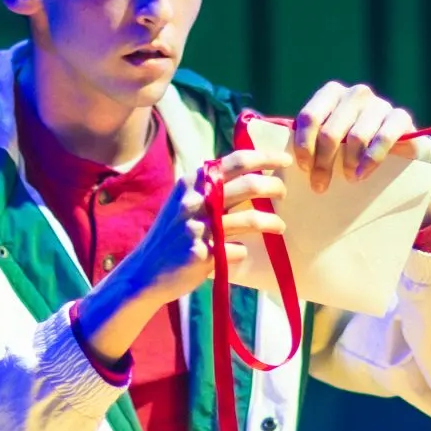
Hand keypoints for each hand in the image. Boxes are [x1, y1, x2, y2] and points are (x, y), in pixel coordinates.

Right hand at [76, 148, 291, 365]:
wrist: (145, 272)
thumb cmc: (171, 235)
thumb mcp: (183, 202)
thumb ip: (210, 188)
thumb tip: (249, 175)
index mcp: (192, 182)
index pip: (237, 161)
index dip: (265, 157)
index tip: (285, 159)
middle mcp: (195, 201)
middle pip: (250, 185)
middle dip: (274, 187)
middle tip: (283, 193)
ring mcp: (199, 228)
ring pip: (251, 221)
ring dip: (272, 223)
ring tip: (280, 226)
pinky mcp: (203, 254)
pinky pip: (238, 250)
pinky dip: (243, 251)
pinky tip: (241, 253)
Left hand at [287, 83, 430, 226]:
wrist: (397, 153)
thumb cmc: (353, 149)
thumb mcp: (329, 143)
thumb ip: (310, 142)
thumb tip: (275, 157)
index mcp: (331, 94)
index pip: (309, 117)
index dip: (303, 145)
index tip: (303, 168)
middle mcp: (355, 94)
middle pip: (330, 131)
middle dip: (322, 163)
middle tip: (319, 186)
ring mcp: (380, 104)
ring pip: (355, 137)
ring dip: (347, 163)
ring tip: (347, 179)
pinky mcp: (401, 117)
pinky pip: (383, 138)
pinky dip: (370, 160)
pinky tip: (362, 174)